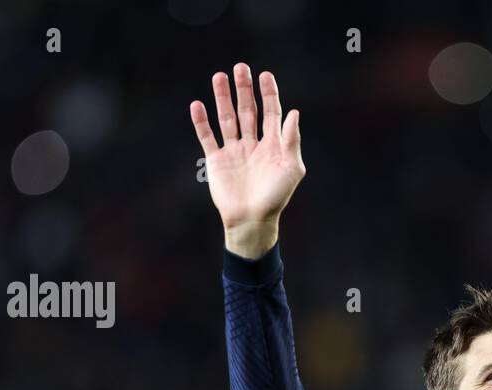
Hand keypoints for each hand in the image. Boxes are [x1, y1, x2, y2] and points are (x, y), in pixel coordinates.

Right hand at [190, 63, 304, 258]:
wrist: (252, 221)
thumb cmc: (276, 197)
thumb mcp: (291, 168)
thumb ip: (291, 140)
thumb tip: (294, 112)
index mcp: (272, 145)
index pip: (271, 113)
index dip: (268, 94)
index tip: (265, 75)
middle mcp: (253, 144)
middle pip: (247, 110)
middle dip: (244, 89)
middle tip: (241, 67)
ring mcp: (234, 151)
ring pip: (227, 118)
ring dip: (223, 98)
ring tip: (219, 76)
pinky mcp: (216, 161)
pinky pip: (207, 137)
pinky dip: (201, 122)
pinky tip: (197, 104)